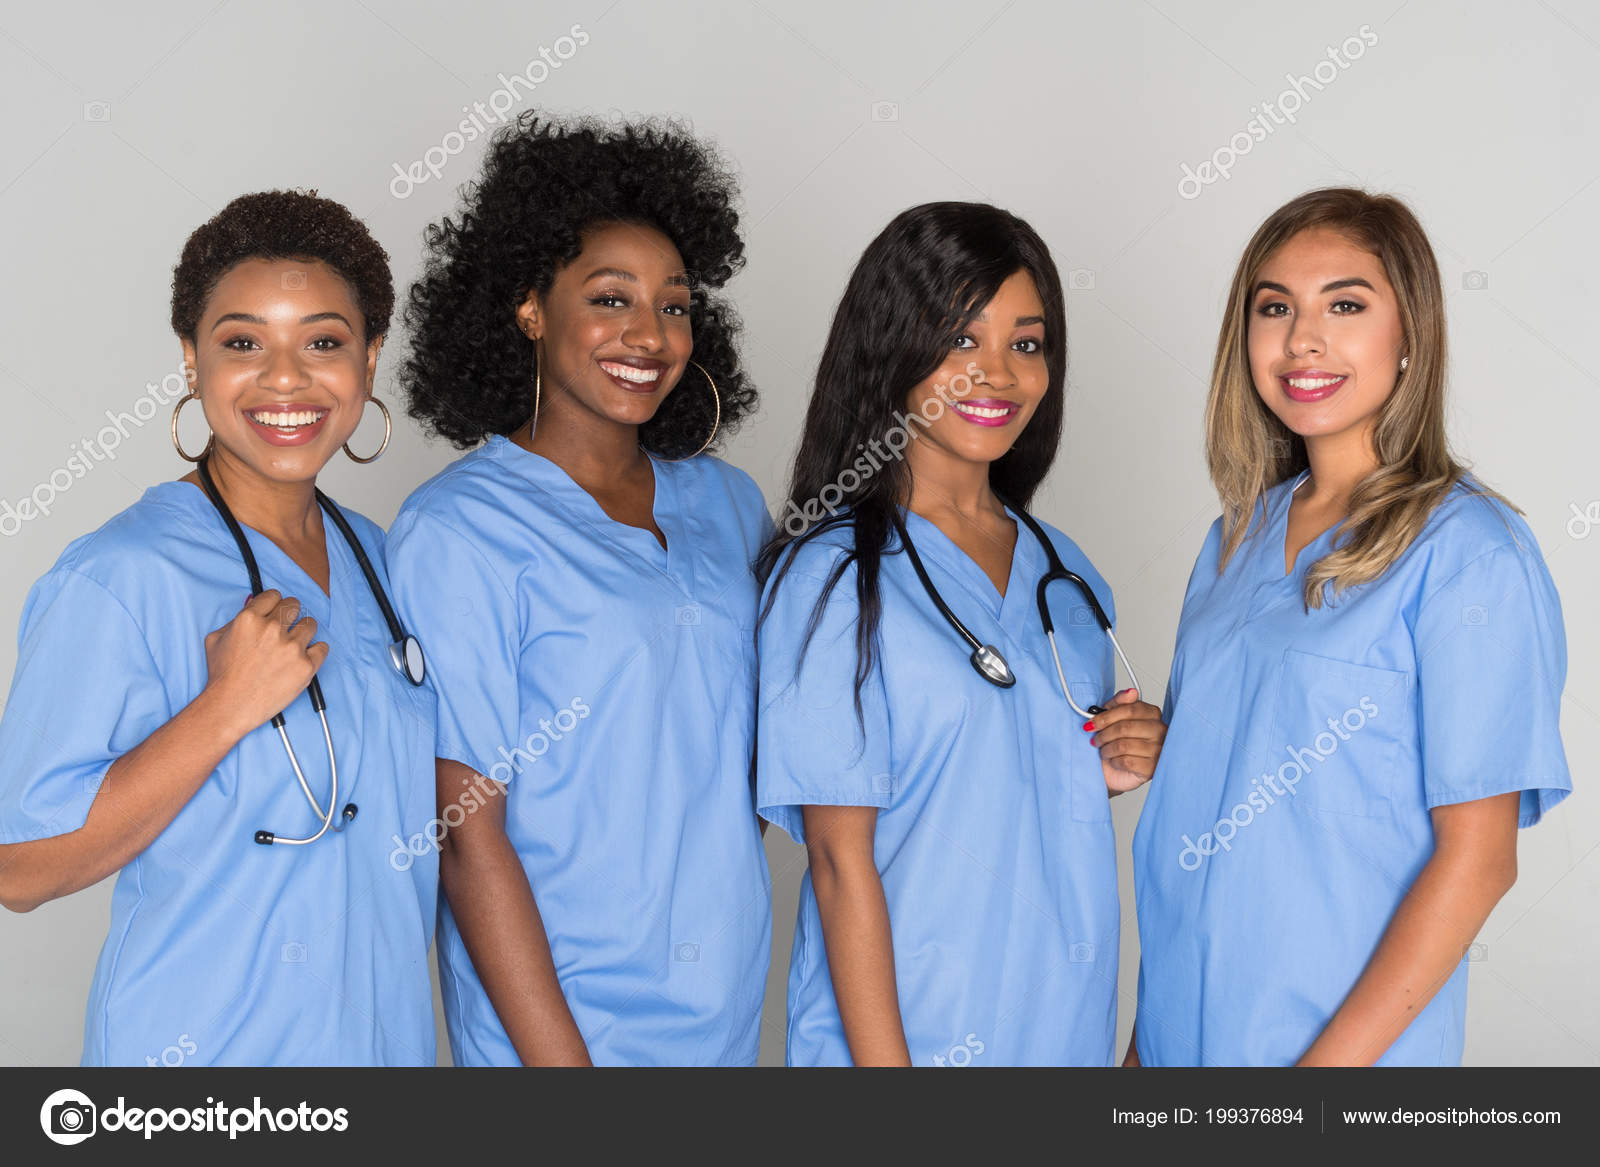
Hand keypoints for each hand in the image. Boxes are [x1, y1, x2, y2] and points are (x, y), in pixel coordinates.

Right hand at [202, 589, 328, 738]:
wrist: (230, 706)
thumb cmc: (221, 675)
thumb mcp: (216, 638)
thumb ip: (235, 618)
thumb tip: (255, 604)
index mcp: (249, 619)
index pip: (274, 595)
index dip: (274, 604)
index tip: (276, 612)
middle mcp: (272, 629)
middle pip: (294, 605)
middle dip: (290, 614)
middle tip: (286, 627)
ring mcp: (291, 648)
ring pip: (310, 624)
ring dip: (303, 632)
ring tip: (293, 645)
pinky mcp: (306, 666)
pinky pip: (322, 648)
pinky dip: (315, 652)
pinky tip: (303, 658)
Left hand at [1084, 688, 1165, 794]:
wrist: (1117, 771)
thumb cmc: (1117, 743)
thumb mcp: (1114, 718)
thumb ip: (1119, 702)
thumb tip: (1131, 692)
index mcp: (1152, 714)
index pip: (1129, 709)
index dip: (1106, 716)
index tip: (1092, 723)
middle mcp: (1160, 731)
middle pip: (1125, 727)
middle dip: (1104, 734)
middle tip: (1095, 739)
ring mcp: (1158, 750)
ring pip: (1124, 745)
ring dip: (1107, 749)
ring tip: (1104, 751)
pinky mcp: (1152, 768)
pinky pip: (1127, 761)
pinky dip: (1114, 761)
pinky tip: (1114, 761)